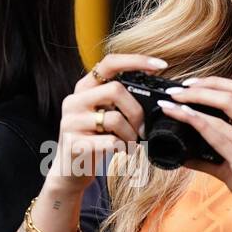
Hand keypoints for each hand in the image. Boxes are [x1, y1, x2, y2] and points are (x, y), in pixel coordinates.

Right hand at [47, 52, 165, 195]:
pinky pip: (111, 142)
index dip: (136, 60)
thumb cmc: (94, 140)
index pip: (109, 63)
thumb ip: (118, 101)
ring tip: (131, 144)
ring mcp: (71, 122)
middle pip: (116, 90)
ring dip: (131, 134)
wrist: (70, 171)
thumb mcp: (102, 114)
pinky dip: (123, 148)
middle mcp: (74, 101)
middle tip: (142, 129)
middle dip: (137, 111)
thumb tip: (154, 94)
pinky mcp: (74, 144)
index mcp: (83, 88)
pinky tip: (121, 152)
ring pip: (115, 118)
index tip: (160, 64)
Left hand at [156, 75, 231, 231]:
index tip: (189, 84)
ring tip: (171, 103)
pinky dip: (196, 122)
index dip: (212, 82)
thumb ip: (211, 158)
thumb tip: (183, 154)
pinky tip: (182, 118)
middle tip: (175, 91)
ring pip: (223, 109)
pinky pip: (217, 135)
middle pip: (230, 93)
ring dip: (192, 102)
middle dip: (199, 87)